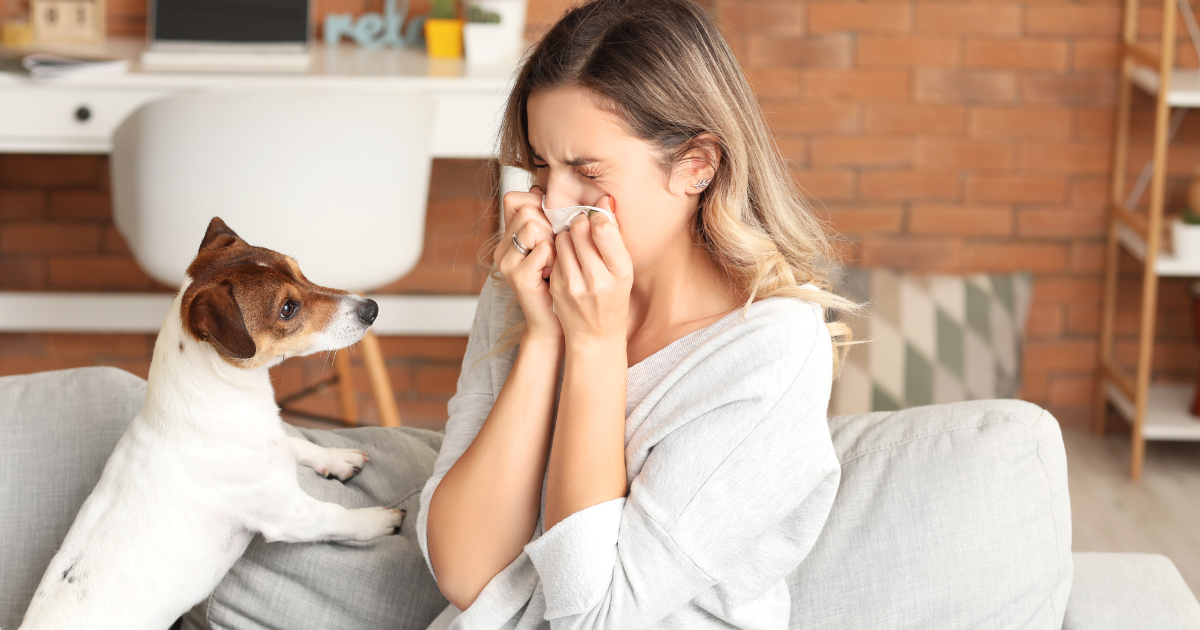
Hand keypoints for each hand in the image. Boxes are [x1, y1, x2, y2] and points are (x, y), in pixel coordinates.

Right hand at [496, 185, 561, 340]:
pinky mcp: (518, 276)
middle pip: (527, 209)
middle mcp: (502, 247)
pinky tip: (554, 272)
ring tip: (554, 261)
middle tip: (554, 250)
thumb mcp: (555, 244)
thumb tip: (546, 187)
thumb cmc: (560, 281)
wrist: (555, 322)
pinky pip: (543, 247)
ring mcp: (507, 262)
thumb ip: (550, 218)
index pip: (514, 199)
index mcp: (509, 237)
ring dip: (553, 241)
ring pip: (532, 224)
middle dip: (549, 225)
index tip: (551, 225)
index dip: (537, 204)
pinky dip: (555, 257)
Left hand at [548, 196, 632, 347]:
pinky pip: (554, 254)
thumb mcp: (623, 271)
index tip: (598, 217)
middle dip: (581, 223)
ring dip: (569, 236)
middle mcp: (597, 279)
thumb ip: (614, 238)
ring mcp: (573, 285)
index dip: (598, 216)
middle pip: (580, 230)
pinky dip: (560, 251)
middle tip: (584, 227)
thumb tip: (604, 201)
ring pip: (563, 239)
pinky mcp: (557, 287)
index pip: (603, 229)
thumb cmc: (613, 299)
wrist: (595, 336)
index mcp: (620, 272)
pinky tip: (568, 260)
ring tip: (577, 245)